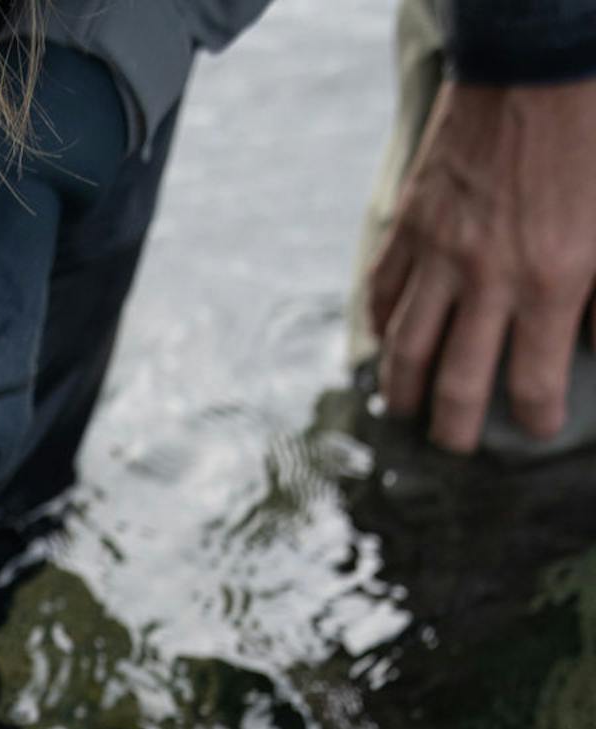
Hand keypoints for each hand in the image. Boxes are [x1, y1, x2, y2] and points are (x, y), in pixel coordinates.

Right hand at [367, 78, 595, 451]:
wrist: (540, 57)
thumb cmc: (592, 137)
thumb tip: (595, 346)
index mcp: (550, 280)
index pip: (535, 386)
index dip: (536, 420)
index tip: (537, 428)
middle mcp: (487, 278)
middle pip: (458, 388)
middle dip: (457, 431)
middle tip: (458, 444)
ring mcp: (440, 252)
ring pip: (406, 352)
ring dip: (404, 395)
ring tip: (408, 413)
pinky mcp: (411, 223)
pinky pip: (383, 293)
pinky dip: (382, 328)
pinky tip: (387, 345)